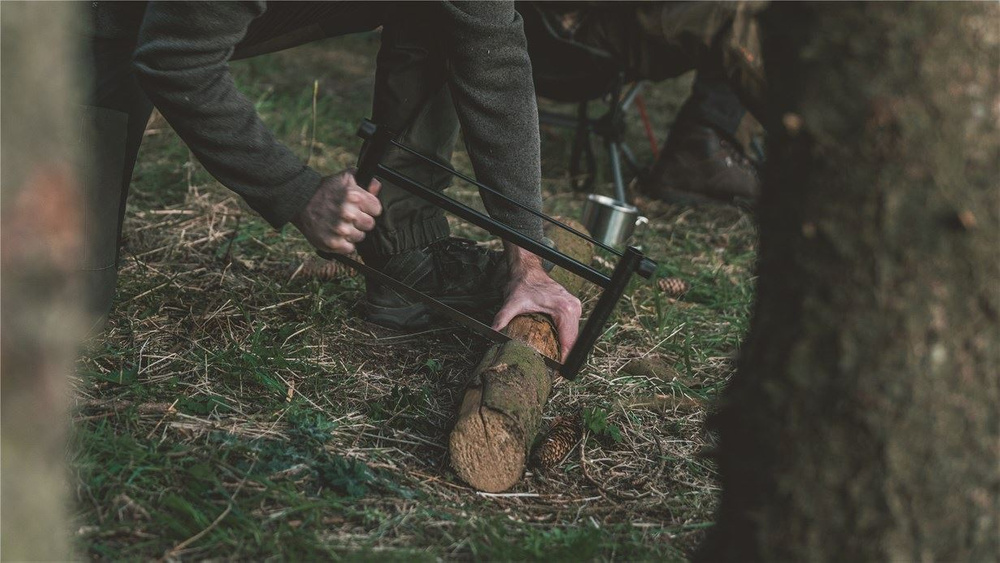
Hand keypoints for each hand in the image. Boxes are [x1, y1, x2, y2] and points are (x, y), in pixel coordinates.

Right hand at [292, 169, 380, 254]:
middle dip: (361, 221)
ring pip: (360, 237)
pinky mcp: (333, 243)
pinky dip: (344, 243)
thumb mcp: (344, 178)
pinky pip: (350, 248)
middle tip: (349, 216)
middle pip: (369, 224)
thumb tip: (376, 187)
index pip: (377, 209)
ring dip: (352, 232)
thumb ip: (365, 182)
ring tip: (340, 224)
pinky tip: (335, 233)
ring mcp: (340, 230)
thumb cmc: (324, 190)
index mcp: (354, 196)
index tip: (361, 208)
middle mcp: (348, 213)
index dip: (369, 208)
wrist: (300, 202)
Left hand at [491, 243, 581, 361]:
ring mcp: (574, 306)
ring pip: (574, 336)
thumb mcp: (511, 303)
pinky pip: (571, 328)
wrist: (527, 270)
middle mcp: (573, 307)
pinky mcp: (571, 307)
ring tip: (555, 361)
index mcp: (564, 309)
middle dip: (565, 356)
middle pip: (573, 341)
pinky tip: (555, 347)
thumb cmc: (522, 284)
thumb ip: (502, 318)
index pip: (569, 341)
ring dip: (565, 348)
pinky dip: (564, 338)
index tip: (558, 373)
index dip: (564, 359)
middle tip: (554, 372)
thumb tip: (493, 332)